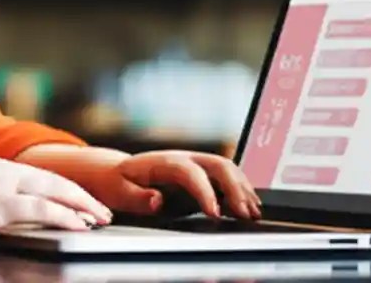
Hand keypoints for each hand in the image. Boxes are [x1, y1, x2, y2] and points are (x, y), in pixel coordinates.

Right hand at [0, 157, 113, 243]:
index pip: (39, 175)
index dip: (63, 188)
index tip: (79, 199)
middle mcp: (1, 172)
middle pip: (54, 180)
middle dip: (82, 195)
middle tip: (102, 209)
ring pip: (54, 192)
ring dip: (82, 206)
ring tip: (99, 219)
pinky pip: (40, 210)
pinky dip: (64, 216)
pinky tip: (79, 225)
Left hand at [85, 150, 262, 218]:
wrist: (117, 171)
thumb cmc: (117, 183)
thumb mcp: (118, 192)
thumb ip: (137, 198)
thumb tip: (157, 201)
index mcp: (162, 161)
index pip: (189, 172)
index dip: (204, 192)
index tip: (214, 214)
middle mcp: (182, 157)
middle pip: (217, 164)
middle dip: (234, 188)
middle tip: (245, 214)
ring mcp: (194, 162)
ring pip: (226, 168)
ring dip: (242, 188)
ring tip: (253, 212)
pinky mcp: (200, 172)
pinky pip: (226, 176)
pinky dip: (241, 189)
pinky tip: (249, 206)